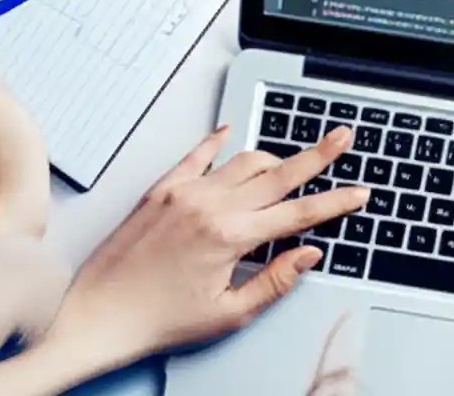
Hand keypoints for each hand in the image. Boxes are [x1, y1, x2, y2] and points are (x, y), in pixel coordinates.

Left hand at [39, 126, 369, 374]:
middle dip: (317, 155)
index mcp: (230, 237)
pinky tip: (228, 133)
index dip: (335, 203)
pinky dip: (217, 142)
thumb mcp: (227, 313)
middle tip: (342, 138)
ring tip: (291, 160)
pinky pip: (197, 155)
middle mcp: (209, 205)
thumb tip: (307, 254)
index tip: (358, 194)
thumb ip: (275, 280)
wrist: (95, 315)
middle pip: (279, 172)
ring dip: (272, 158)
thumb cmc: (155, 320)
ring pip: (243, 160)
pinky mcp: (159, 189)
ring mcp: (183, 192)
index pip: (299, 213)